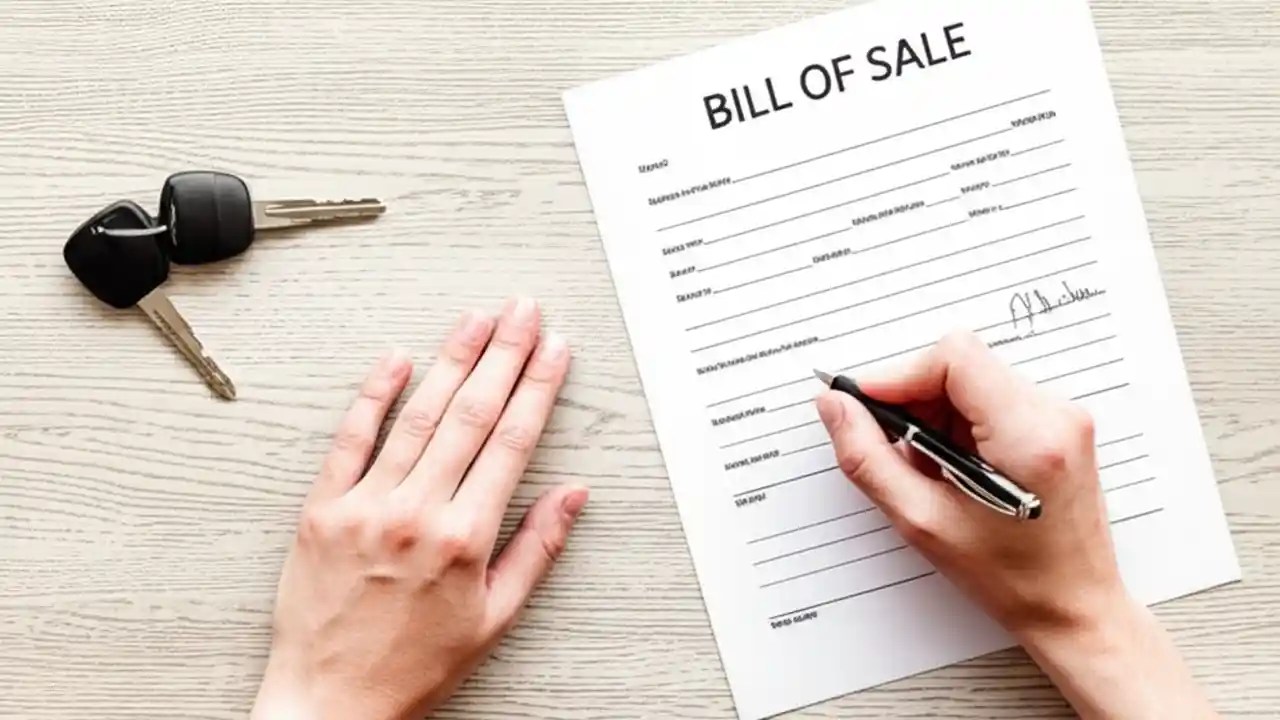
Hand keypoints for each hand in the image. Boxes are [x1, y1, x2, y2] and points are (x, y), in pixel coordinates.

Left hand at [251, 297, 587, 719]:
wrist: (330, 703)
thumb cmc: (413, 667)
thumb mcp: (495, 618)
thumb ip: (537, 548)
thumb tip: (575, 494)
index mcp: (466, 538)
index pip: (513, 441)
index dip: (538, 387)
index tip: (556, 350)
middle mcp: (417, 512)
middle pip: (471, 414)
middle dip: (503, 353)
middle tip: (523, 311)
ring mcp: (366, 506)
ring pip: (418, 415)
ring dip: (451, 359)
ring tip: (476, 319)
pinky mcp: (322, 509)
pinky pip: (350, 439)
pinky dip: (374, 395)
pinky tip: (396, 359)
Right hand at [816, 331, 1214, 718]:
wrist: (1074, 608)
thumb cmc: (1014, 579)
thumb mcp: (923, 521)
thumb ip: (869, 458)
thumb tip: (836, 408)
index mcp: (1028, 435)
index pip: (954, 358)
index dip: (899, 376)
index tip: (866, 405)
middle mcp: (1054, 414)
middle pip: (960, 366)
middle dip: (916, 403)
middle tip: (900, 453)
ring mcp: (1062, 417)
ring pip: (971, 382)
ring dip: (937, 418)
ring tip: (934, 473)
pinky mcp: (1057, 425)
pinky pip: (990, 400)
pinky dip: (960, 427)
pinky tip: (957, 470)